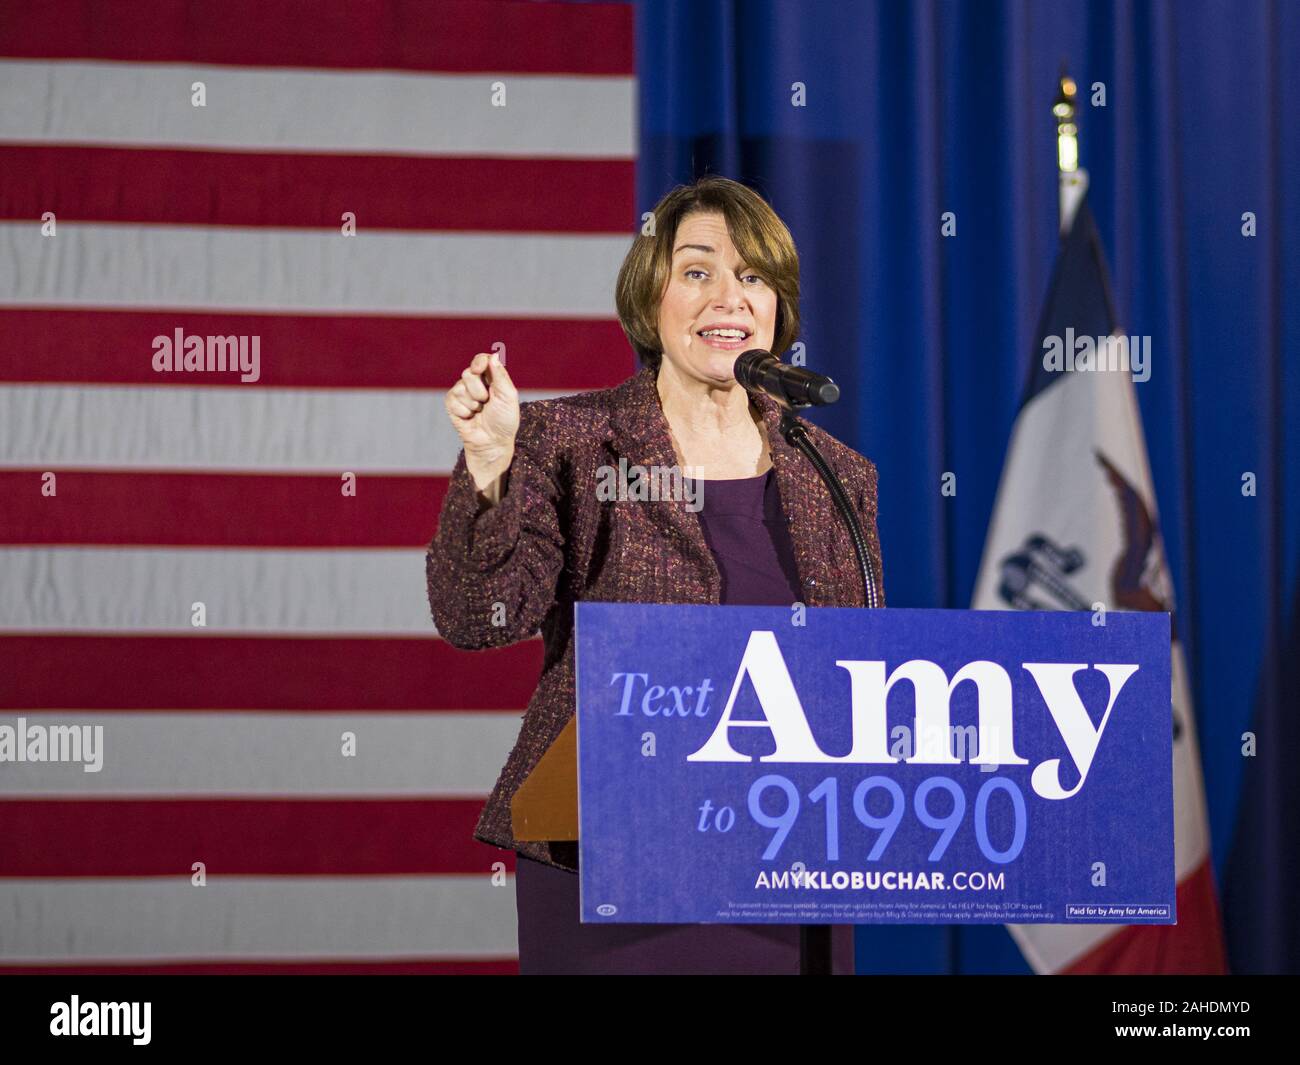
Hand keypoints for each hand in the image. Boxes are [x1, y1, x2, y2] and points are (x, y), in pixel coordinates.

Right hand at [445, 352, 519, 499]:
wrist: (493, 443)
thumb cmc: (504, 421)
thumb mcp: (508, 397)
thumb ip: (500, 376)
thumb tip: (493, 355)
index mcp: (491, 378)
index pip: (481, 360)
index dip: (479, 361)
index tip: (480, 367)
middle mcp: (476, 383)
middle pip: (469, 373)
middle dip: (479, 390)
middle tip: (486, 402)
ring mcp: (462, 393)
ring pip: (460, 386)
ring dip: (472, 403)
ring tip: (479, 412)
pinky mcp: (452, 404)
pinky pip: (452, 398)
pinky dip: (463, 410)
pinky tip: (470, 417)